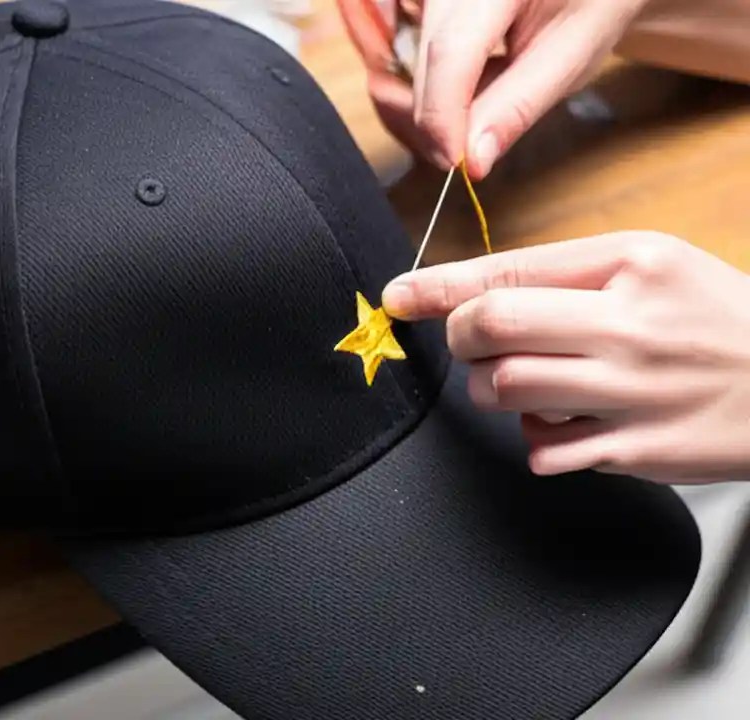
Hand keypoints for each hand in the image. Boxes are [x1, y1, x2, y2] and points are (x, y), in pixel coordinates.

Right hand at [337, 0, 651, 176]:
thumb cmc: (591, 2)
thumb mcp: (573, 54)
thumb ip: (518, 106)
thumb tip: (472, 160)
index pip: (449, 50)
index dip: (443, 114)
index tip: (455, 164)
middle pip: (424, 60)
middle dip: (439, 121)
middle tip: (469, 160)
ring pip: (410, 64)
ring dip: (434, 110)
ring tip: (478, 121)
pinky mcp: (423, 7)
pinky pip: (410, 58)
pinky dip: (432, 93)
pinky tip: (466, 99)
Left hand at [381, 232, 749, 484]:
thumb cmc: (718, 321)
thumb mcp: (656, 267)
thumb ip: (569, 276)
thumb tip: (473, 294)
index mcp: (631, 264)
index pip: (506, 271)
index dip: (437, 288)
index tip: (398, 296)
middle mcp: (628, 324)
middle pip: (490, 327)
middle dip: (460, 336)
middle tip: (471, 342)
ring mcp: (632, 392)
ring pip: (502, 389)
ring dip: (492, 390)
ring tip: (529, 384)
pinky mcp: (636, 450)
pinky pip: (541, 450)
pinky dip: (537, 440)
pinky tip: (571, 424)